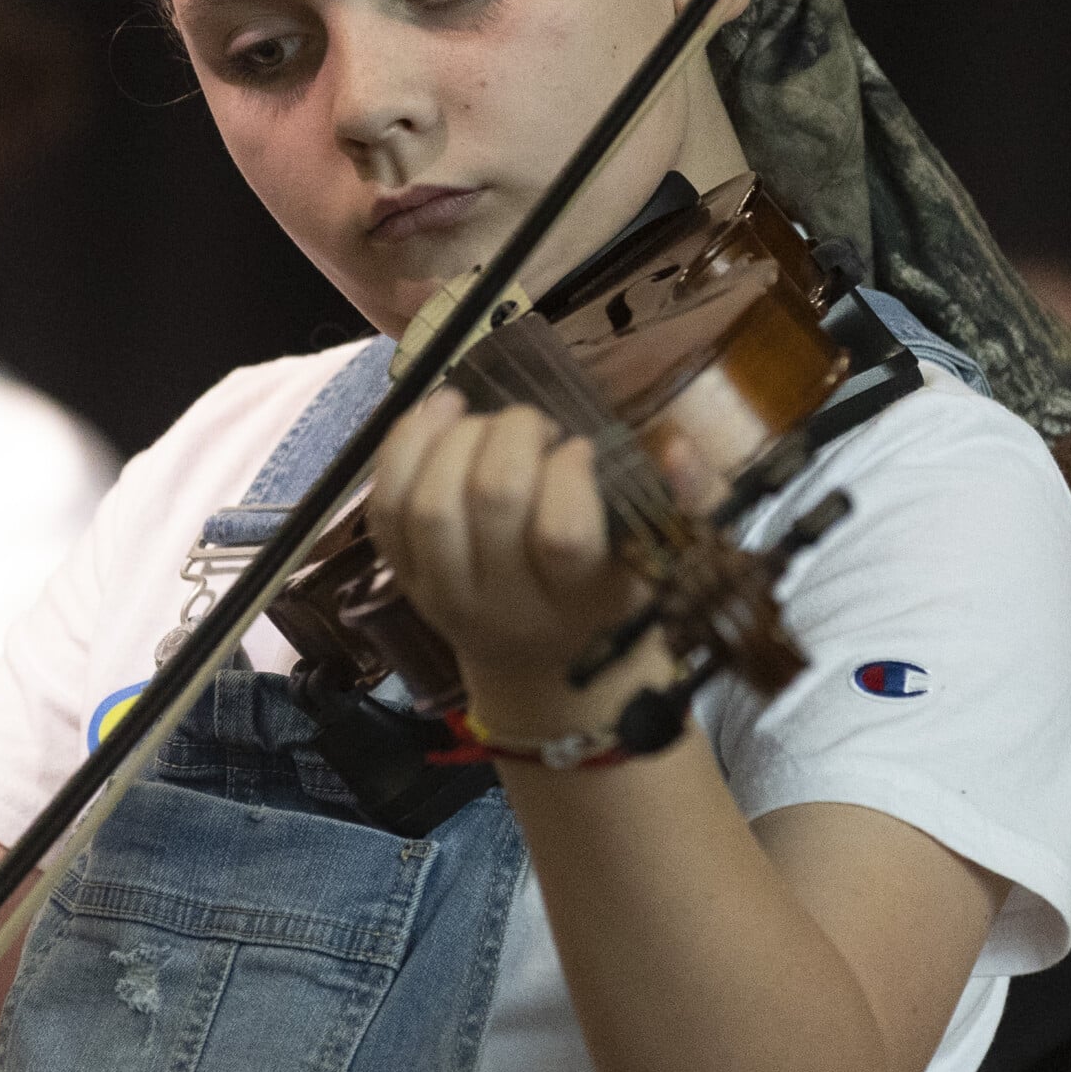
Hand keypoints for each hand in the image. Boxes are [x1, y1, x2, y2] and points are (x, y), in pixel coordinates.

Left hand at [368, 393, 678, 746]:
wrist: (539, 660)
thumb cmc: (609, 594)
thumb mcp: (662, 558)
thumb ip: (685, 502)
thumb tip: (677, 447)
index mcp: (575, 604)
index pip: (562, 535)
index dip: (572, 473)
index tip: (585, 452)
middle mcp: (502, 606)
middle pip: (490, 501)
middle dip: (516, 436)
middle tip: (539, 426)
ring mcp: (442, 593)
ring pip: (429, 502)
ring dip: (460, 437)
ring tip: (490, 421)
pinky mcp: (401, 575)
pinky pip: (385, 505)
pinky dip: (406, 443)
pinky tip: (442, 411)